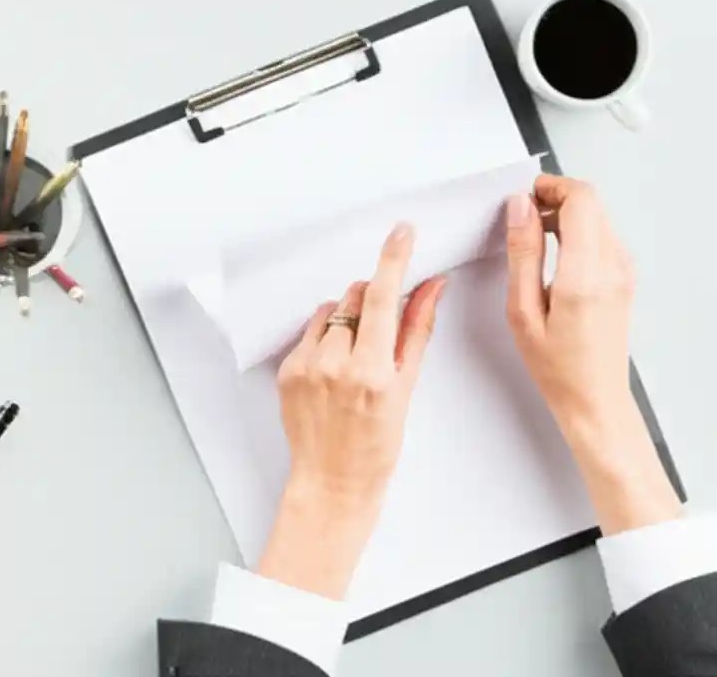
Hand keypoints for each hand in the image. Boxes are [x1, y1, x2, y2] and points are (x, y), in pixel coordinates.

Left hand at [258, 223, 446, 598]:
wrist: (333, 482)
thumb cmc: (376, 446)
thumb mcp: (406, 389)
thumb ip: (415, 332)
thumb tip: (430, 288)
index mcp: (372, 371)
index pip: (381, 298)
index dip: (393, 259)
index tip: (401, 233)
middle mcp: (335, 366)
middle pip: (354, 298)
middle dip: (372, 298)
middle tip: (383, 323)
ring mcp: (306, 368)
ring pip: (330, 312)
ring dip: (347, 317)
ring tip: (357, 353)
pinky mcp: (287, 372)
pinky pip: (309, 334)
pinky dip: (325, 338)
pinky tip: (335, 367)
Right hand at [505, 175, 679, 534]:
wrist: (594, 399)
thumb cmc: (558, 367)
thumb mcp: (523, 310)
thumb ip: (523, 254)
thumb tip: (520, 211)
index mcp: (586, 275)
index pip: (581, 200)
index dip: (551, 186)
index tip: (525, 196)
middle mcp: (613, 267)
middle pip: (592, 203)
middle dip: (556, 197)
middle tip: (523, 214)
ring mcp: (624, 271)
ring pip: (598, 217)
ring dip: (566, 215)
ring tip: (533, 236)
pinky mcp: (624, 278)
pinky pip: (602, 237)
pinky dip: (577, 233)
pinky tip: (554, 254)